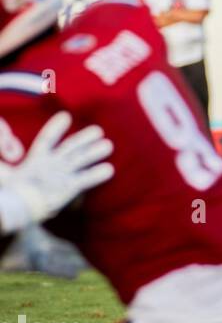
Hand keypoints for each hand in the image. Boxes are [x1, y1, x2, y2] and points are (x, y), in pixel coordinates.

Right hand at [0, 113, 114, 228]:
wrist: (13, 207)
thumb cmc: (8, 192)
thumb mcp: (4, 173)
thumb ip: (6, 161)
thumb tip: (12, 151)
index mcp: (34, 160)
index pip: (47, 138)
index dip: (56, 127)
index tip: (66, 116)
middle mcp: (50, 164)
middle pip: (71, 146)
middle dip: (85, 138)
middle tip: (99, 131)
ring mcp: (60, 174)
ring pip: (82, 159)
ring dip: (96, 151)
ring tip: (109, 145)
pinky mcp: (68, 187)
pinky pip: (87, 179)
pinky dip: (98, 174)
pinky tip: (110, 170)